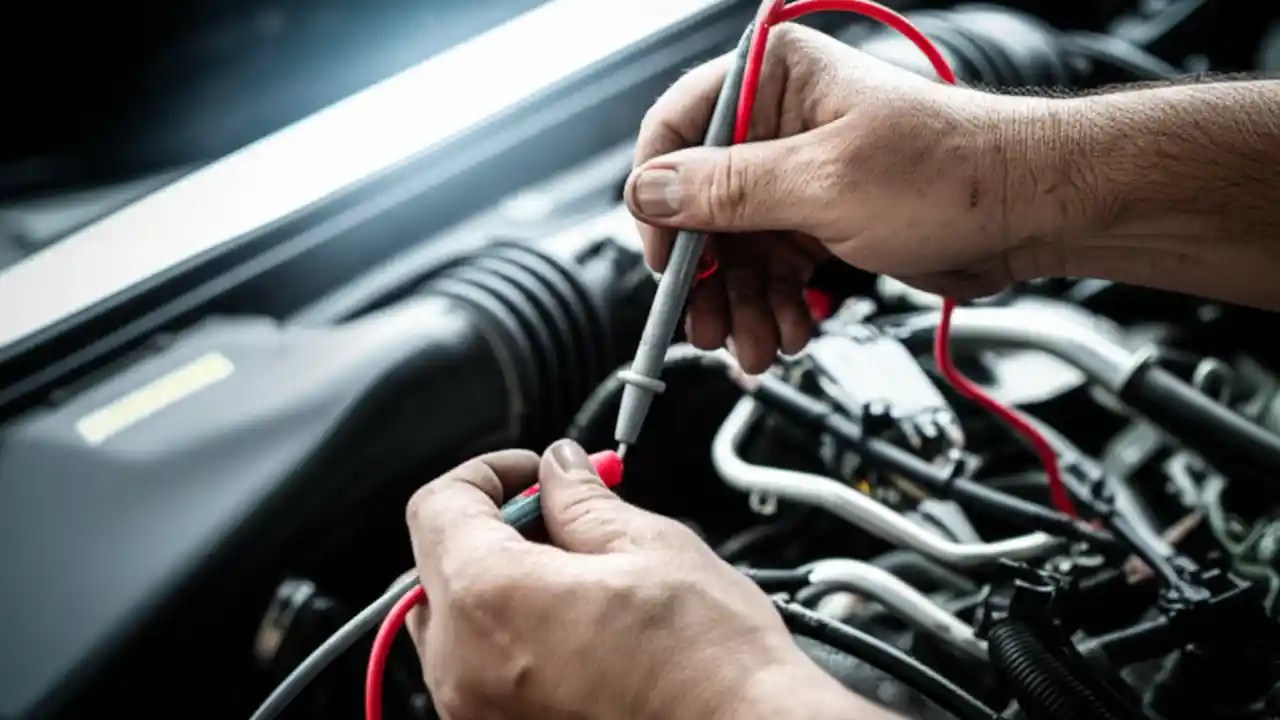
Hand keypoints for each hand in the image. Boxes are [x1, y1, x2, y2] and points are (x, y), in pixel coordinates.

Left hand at [404, 439, 879, 719]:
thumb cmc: (710, 664)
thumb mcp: (649, 546)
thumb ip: (580, 500)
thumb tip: (557, 471)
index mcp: (490, 598)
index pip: (438, 506)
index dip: (486, 473)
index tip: (531, 472)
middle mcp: (463, 666)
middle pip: (438, 565)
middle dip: (495, 528)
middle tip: (565, 516)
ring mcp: (476, 714)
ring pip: (457, 623)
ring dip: (503, 583)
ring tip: (582, 574)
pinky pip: (480, 672)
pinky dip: (512, 637)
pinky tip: (578, 626)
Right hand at [626, 23, 1032, 371]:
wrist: (1025, 213)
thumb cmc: (951, 171)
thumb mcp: (825, 183)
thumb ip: (728, 190)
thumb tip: (650, 190)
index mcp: (771, 80)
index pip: (675, 131)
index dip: (659, 199)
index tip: (665, 258)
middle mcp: (774, 124)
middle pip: (698, 206)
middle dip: (704, 277)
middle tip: (705, 327)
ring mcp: (793, 175)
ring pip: (733, 251)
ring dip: (739, 306)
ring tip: (756, 346)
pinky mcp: (814, 220)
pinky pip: (769, 271)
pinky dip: (772, 308)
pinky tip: (787, 333)